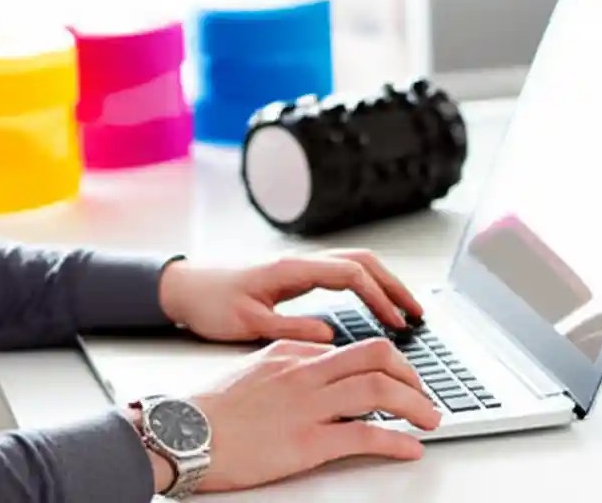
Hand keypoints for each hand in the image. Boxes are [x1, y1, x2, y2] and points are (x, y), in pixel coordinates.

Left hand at [158, 249, 423, 342]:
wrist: (184, 288)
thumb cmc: (210, 304)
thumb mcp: (247, 324)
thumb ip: (289, 329)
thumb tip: (330, 338)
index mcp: (292, 270)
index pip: (351, 275)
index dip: (379, 298)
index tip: (397, 323)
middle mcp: (300, 262)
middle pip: (363, 262)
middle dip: (394, 285)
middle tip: (417, 313)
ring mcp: (300, 266)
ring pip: (355, 264)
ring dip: (383, 284)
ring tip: (405, 311)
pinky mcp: (296, 276)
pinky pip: (342, 274)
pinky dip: (365, 286)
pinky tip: (372, 307)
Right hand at [188, 337, 440, 491]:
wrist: (180, 435)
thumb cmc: (209, 410)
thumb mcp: (253, 369)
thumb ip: (289, 360)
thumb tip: (321, 360)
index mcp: (292, 353)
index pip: (354, 347)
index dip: (389, 363)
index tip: (402, 378)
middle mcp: (305, 372)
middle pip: (377, 356)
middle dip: (412, 374)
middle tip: (424, 395)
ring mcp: (307, 405)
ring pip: (378, 390)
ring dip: (415, 404)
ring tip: (431, 420)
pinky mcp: (305, 442)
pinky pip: (364, 435)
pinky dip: (396, 441)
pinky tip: (411, 448)